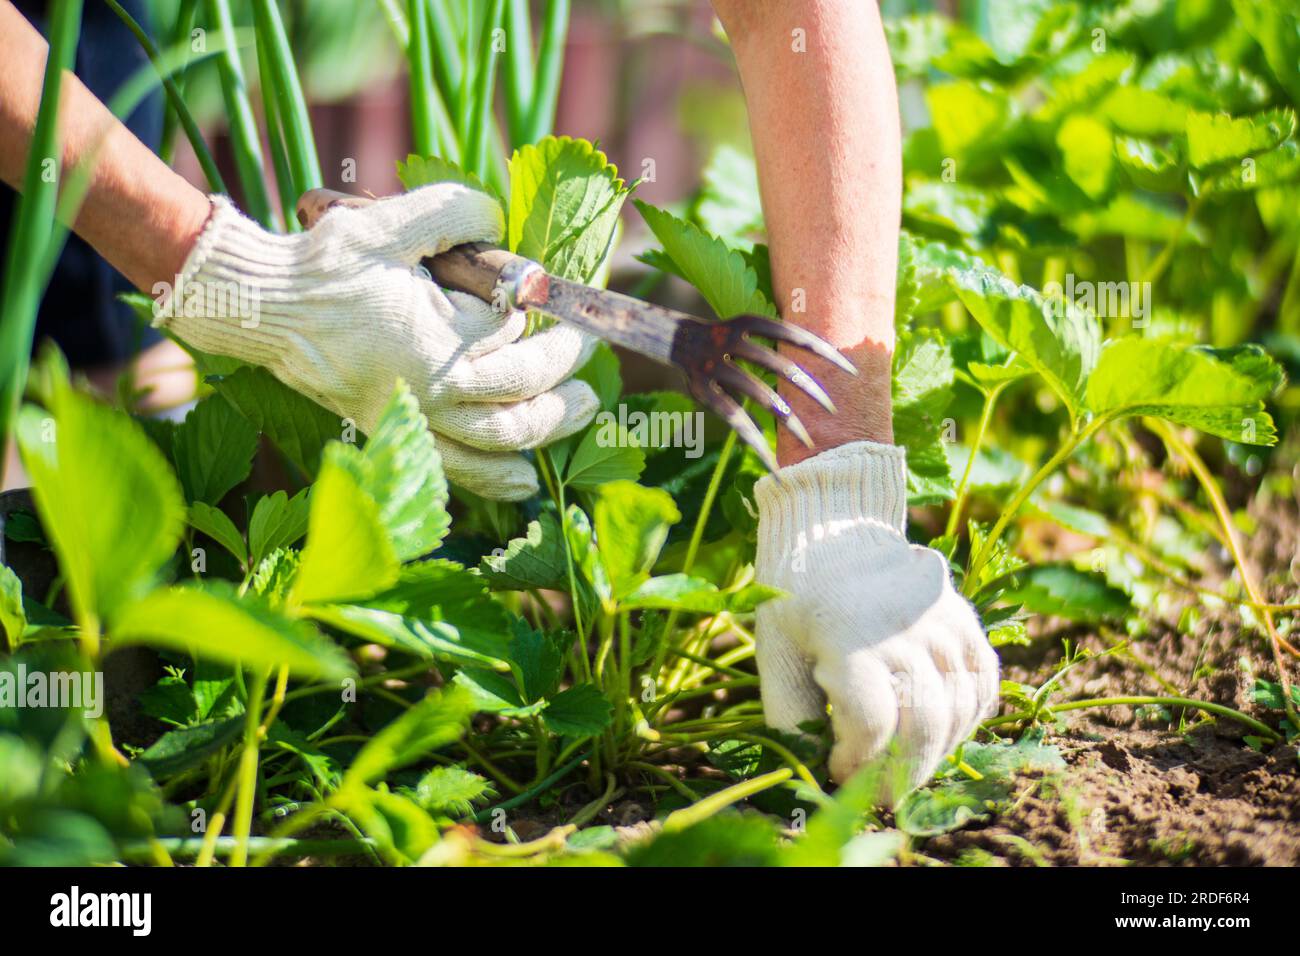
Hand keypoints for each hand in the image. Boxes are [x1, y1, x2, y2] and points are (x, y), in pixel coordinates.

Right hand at [157, 184, 597, 500]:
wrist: (261, 308)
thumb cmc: (323, 265)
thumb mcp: (390, 223)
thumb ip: (454, 212)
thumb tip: (502, 219)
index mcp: (436, 339)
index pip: (516, 339)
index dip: (547, 323)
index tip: (567, 306)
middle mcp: (431, 390)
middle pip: (519, 399)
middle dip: (564, 379)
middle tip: (591, 360)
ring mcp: (413, 419)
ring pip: (497, 442)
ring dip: (547, 430)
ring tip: (582, 411)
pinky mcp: (394, 432)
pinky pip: (456, 470)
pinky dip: (495, 479)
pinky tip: (524, 480)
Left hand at [753, 440, 999, 800]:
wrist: (833, 528)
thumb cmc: (795, 595)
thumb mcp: (776, 653)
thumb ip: (791, 717)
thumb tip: (813, 776)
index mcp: (847, 635)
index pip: (873, 724)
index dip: (858, 763)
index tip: (836, 770)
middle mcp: (902, 629)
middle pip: (922, 724)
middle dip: (900, 774)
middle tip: (878, 794)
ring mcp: (941, 622)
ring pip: (958, 710)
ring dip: (934, 752)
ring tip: (903, 767)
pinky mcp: (965, 620)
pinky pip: (982, 683)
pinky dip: (967, 719)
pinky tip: (938, 732)